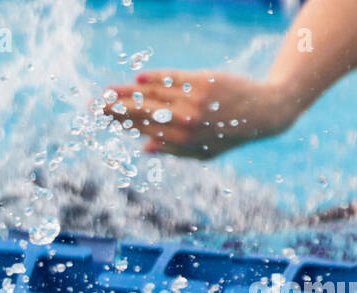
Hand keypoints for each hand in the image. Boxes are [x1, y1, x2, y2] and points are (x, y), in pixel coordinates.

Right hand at [102, 70, 292, 159]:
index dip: (119, 121)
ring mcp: (193, 101)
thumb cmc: (230, 134)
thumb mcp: (202, 152)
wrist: (263, 113)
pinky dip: (155, 77)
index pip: (141, 128)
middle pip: (140, 112)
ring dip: (127, 92)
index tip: (101, 116)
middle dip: (114, 108)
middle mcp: (184, 122)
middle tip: (93, 103)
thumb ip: (173, 150)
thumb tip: (145, 148)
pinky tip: (138, 77)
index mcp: (180, 142)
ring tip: (108, 90)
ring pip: (152, 95)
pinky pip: (172, 78)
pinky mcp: (203, 82)